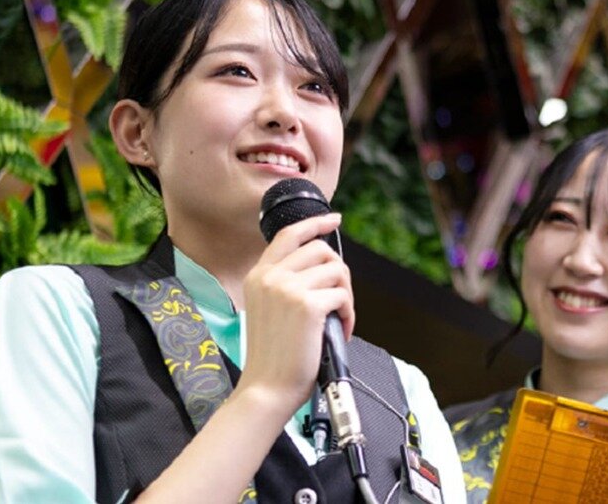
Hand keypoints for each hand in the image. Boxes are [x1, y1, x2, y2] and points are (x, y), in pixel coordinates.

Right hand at [239, 213, 353, 412]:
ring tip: (339, 319)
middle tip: (340, 298)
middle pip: (320, 249)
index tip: (334, 219)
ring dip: (345, 294)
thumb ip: (285, 284)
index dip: (315, 223)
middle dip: (339, 271)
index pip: (289, 234)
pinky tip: (341, 330)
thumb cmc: (273, 357)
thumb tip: (324, 267)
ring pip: (336, 271)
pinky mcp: (307, 305)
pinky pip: (343, 295)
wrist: (266, 388)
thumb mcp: (268, 309)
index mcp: (258, 275)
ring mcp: (287, 288)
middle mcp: (270, 276)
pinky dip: (349, 313)